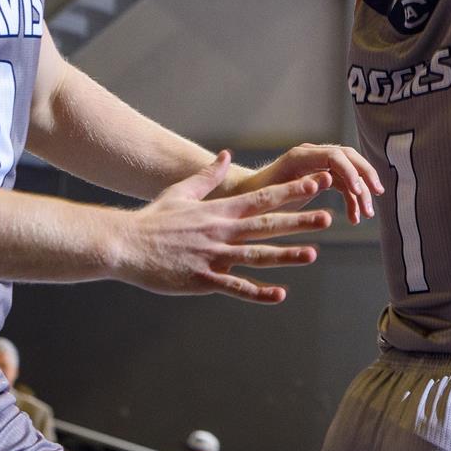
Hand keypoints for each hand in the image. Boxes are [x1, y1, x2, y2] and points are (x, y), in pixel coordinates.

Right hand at [119, 153, 330, 303]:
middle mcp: (220, 231)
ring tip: (313, 253)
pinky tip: (280, 294)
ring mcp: (212, 256)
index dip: (291, 191)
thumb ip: (208, 177)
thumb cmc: (152, 220)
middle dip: (298, 220)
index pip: (262, 198)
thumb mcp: (180, 193)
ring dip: (285, 255)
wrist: (122, 244)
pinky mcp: (202, 279)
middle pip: (266, 225)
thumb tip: (225, 156)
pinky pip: (235, 286)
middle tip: (328, 217)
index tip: (315, 184)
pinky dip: (257, 292)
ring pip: (256, 255)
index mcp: (218, 211)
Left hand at [235, 143, 382, 224]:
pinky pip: (344, 185)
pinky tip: (354, 217)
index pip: (336, 155)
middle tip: (377, 194)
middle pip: (349, 158)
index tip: (359, 191)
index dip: (351, 171)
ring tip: (367, 214)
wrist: (247, 197)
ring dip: (362, 192)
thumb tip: (329, 179)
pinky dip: (352, 200)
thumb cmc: (258, 196)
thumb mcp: (278, 193)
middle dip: (365, 175)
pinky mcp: (321, 177)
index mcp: (301, 155)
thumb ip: (301, 184)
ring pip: (350, 173)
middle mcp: (313, 155)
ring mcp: (319, 165)